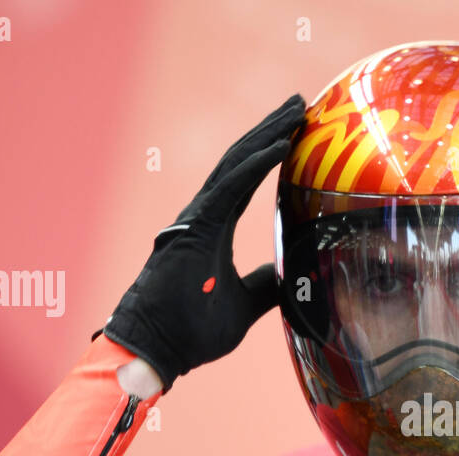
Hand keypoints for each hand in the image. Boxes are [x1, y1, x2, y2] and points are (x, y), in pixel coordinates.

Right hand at [95, 93, 306, 393]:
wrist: (158, 350)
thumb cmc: (191, 331)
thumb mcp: (245, 305)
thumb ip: (265, 285)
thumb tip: (288, 273)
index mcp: (213, 227)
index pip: (246, 179)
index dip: (269, 151)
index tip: (295, 129)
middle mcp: (204, 215)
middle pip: (242, 160)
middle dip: (272, 129)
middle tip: (300, 103)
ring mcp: (197, 219)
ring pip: (237, 164)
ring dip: (268, 134)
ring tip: (295, 109)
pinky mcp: (196, 229)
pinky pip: (231, 188)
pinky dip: (256, 165)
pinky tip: (280, 146)